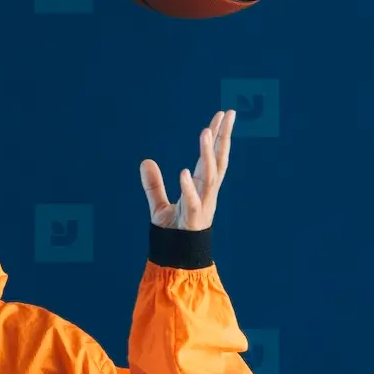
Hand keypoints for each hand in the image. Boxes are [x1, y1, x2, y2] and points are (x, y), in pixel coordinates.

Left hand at [140, 110, 234, 230]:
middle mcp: (207, 193)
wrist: (175, 259)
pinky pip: (192, 201)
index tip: (224, 114)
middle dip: (225, 137)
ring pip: (210, 176)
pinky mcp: (194, 219)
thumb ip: (153, 184)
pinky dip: (188, 187)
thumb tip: (145, 161)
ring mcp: (203, 205)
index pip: (212, 157)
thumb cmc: (172, 232)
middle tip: (228, 114)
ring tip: (205, 131)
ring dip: (208, 154)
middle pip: (219, 160)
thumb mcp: (159, 205)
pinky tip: (183, 172)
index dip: (219, 136)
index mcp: (201, 188)